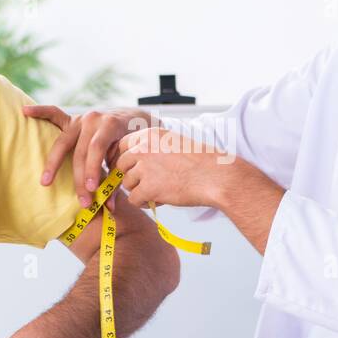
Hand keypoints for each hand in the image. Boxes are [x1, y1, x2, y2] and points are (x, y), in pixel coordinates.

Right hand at [23, 104, 151, 208]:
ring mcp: (80, 118)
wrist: (132, 120)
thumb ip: (117, 180)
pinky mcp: (71, 120)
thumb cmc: (128, 143)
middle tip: (81, 201)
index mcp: (109, 125)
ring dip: (53, 163)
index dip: (92, 169)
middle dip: (79, 178)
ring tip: (45, 182)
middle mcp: (93, 119)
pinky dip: (39, 111)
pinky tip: (24, 112)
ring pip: (62, 142)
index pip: (96, 149)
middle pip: (79, 151)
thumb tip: (110, 208)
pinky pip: (53, 113)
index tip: (91, 190)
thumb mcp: (126, 159)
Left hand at [114, 126, 232, 208]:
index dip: (128, 159)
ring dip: (139, 190)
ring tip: (158, 191)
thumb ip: (153, 148)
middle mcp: (143, 148)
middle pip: (121, 165)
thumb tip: (135, 163)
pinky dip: (144, 203)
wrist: (215, 176)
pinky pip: (133, 199)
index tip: (136, 168)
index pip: (123, 145)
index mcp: (150, 135)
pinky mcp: (148, 187)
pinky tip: (158, 200)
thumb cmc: (200, 162)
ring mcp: (144, 168)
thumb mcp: (173, 143)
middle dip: (132, 175)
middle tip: (148, 183)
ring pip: (126, 183)